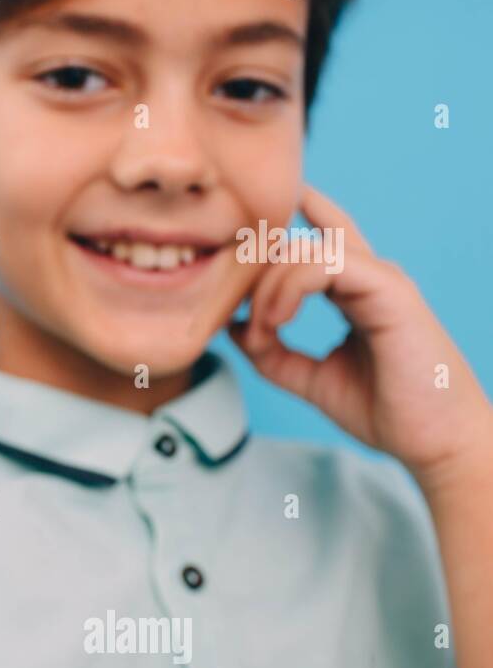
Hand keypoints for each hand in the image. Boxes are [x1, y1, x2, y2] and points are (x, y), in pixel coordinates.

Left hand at [228, 185, 492, 491]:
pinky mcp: (389, 290)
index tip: (241, 246)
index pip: (318, 240)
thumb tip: (234, 327)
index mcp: (354, 291)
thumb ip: (272, 353)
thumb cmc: (385, 410)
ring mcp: (380, 279)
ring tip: (263, 330)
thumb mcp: (310, 378)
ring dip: (266, 289)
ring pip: (303, 251)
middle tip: (234, 314)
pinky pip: (324, 264)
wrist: (433, 440)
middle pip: (295, 244)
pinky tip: (277, 322)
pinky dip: (288, 289)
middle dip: (253, 275)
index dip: (282, 227)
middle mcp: (367, 277)